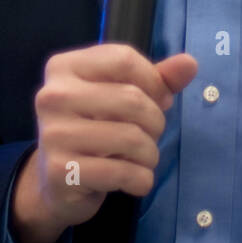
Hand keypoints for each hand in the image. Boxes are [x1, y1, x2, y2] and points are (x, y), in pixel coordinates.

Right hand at [9, 44, 197, 242]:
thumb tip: (189, 63)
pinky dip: (141, 179)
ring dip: (150, 154)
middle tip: (151, 135)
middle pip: (131, 99)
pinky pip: (123, 172)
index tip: (159, 99)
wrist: (56, 183)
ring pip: (132, 138)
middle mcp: (52, 96)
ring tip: (142, 159)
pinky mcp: (61, 171)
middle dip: (156, 122)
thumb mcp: (122, 96)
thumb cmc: (94, 129)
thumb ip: (156, 78)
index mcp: (65, 67)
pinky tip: (134, 180)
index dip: (154, 81)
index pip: (124, 59)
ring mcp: (54, 134)